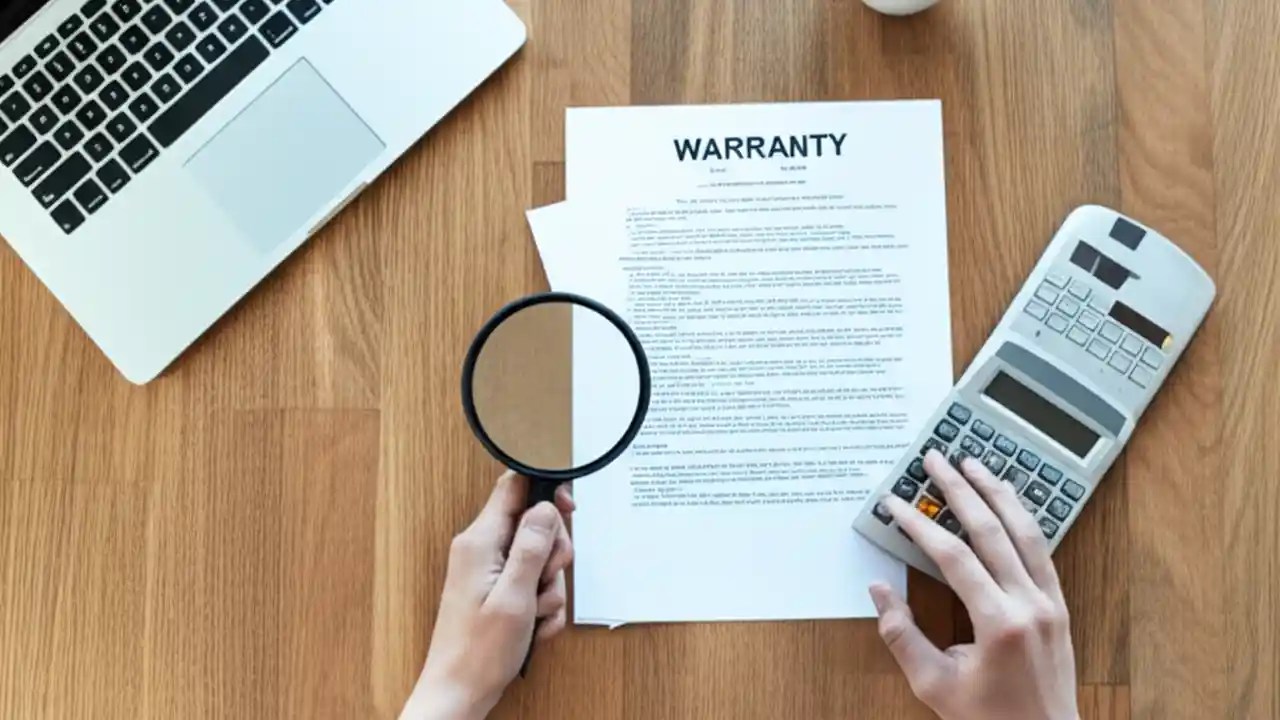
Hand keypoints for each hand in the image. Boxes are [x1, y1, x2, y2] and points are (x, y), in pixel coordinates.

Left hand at [402, 472, 574, 719]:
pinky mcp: (499, 589)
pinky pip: (534, 583)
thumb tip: (546, 506)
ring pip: (540, 558)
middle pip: (536, 524)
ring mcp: (491, 570)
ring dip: (548, 586)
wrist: (459, 693)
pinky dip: (542, 605)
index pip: (514, 486)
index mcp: (480, 541)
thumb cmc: (479, 652)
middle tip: (543, 583)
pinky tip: (534, 626)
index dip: (546, 490)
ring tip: (534, 614)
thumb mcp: (514, 596)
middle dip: (553, 554)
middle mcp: (483, 548)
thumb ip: (531, 547)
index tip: (568, 509)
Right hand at [870, 450, 1078, 719]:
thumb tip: (879, 591)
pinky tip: (1006, 503)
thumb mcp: (933, 684)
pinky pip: (1041, 550)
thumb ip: (902, 634)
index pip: (953, 557)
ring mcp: (1050, 603)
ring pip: (1025, 531)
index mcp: (999, 623)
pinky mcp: (1059, 607)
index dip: (921, 525)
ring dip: (997, 493)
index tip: (897, 503)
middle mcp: (1030, 605)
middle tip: (936, 460)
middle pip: (991, 530)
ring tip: (974, 464)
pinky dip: (1021, 519)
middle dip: (959, 490)